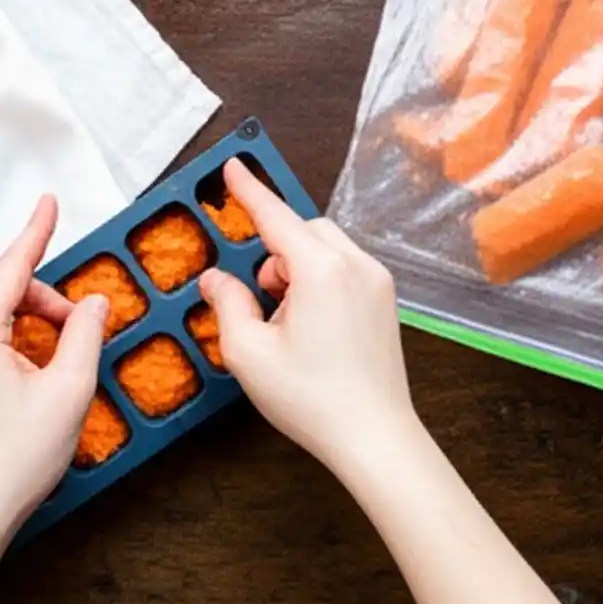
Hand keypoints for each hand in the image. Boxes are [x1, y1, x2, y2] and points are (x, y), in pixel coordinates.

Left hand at [0, 142, 107, 529]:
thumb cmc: (18, 458)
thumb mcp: (68, 393)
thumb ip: (83, 336)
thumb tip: (94, 302)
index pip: (12, 266)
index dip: (37, 231)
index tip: (51, 197)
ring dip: (25, 289)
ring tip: (72, 321)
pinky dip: (14, 310)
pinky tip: (44, 327)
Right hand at [198, 159, 415, 470]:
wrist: (374, 437)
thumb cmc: (311, 399)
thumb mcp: (248, 353)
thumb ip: (228, 303)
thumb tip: (217, 279)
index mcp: (321, 270)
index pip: (276, 216)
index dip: (249, 191)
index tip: (233, 166)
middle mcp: (356, 266)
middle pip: (302, 231)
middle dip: (273, 254)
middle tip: (261, 302)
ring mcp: (377, 283)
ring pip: (324, 250)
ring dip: (295, 271)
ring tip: (285, 324)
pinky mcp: (385, 302)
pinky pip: (343, 270)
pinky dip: (318, 284)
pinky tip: (309, 330)